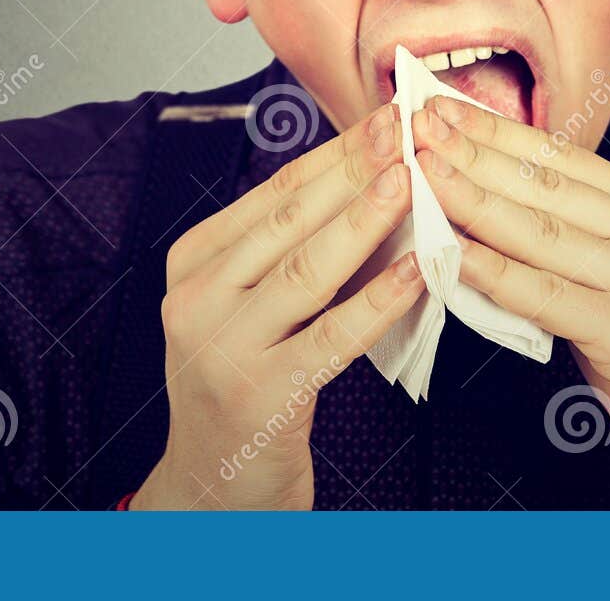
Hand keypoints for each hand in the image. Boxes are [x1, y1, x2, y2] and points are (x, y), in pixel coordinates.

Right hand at [130, 101, 423, 509]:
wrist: (210, 491)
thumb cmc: (245, 384)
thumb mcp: (249, 307)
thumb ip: (293, 253)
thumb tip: (374, 186)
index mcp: (194, 263)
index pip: (276, 193)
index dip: (336, 152)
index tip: (386, 119)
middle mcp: (198, 298)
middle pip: (291, 220)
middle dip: (357, 170)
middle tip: (408, 131)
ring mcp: (223, 347)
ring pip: (307, 269)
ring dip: (367, 221)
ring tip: (413, 182)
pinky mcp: (260, 395)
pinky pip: (331, 337)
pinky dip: (377, 301)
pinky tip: (415, 273)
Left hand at [411, 95, 609, 509]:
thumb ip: (576, 239)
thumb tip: (493, 205)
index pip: (563, 158)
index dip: (499, 131)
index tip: (445, 109)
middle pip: (547, 184)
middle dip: (476, 150)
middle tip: (419, 124)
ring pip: (543, 231)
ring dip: (475, 199)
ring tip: (424, 175)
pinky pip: (547, 296)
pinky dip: (495, 274)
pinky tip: (453, 256)